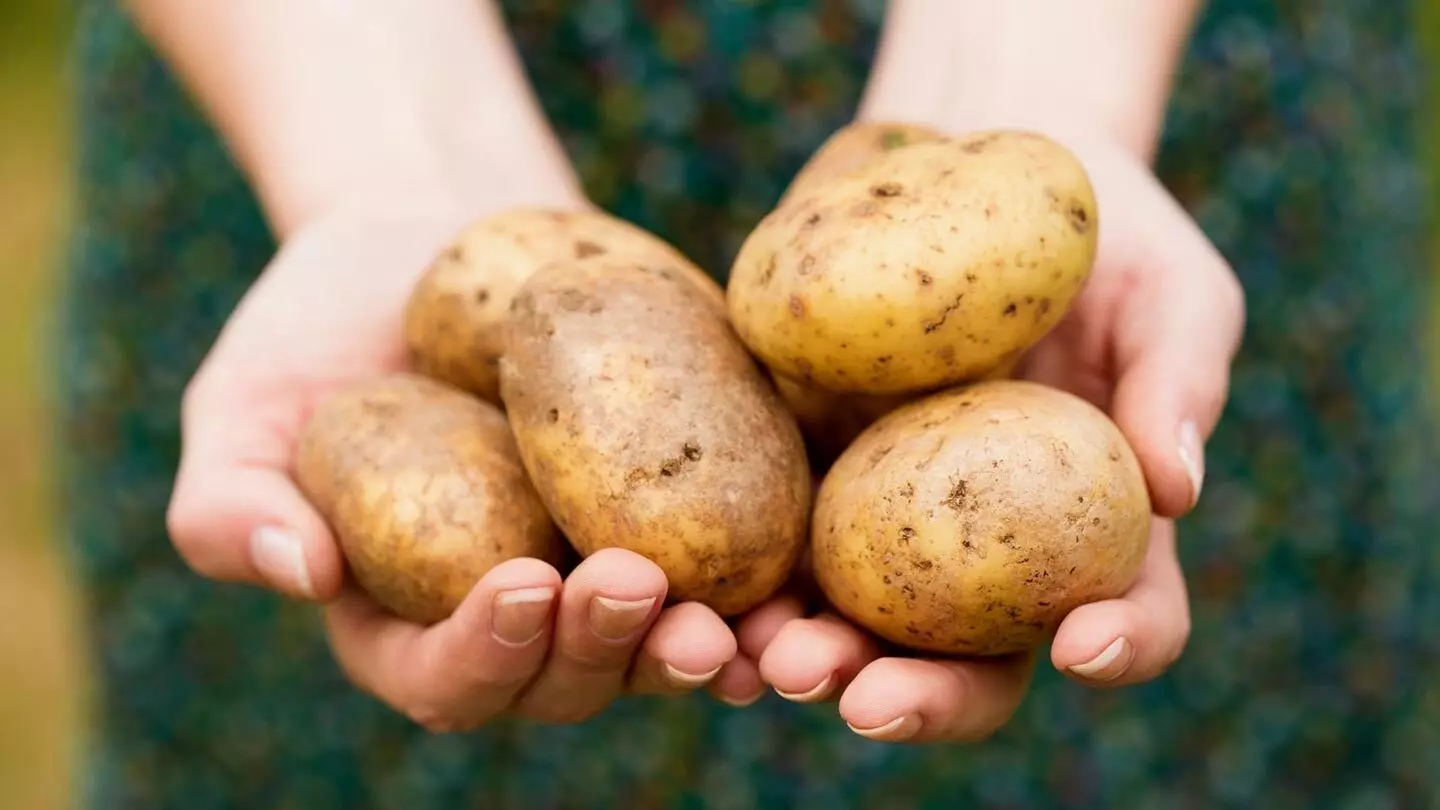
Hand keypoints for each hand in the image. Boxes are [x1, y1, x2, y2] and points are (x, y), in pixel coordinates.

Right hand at [164, 201, 760, 729]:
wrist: (430, 230)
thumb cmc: (317, 324)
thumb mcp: (241, 407)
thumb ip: (232, 503)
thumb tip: (299, 573)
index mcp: (414, 622)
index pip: (447, 679)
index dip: (485, 655)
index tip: (517, 584)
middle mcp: (524, 615)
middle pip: (572, 679)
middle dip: (607, 652)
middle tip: (636, 589)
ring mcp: (609, 565)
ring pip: (665, 648)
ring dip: (704, 652)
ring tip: (734, 623)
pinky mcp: (686, 507)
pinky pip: (737, 565)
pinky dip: (770, 587)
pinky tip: (799, 579)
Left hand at [746, 136, 1244, 742]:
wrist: (976, 155)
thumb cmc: (1101, 228)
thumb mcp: (1165, 283)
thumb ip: (1179, 376)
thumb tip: (1176, 491)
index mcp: (1094, 516)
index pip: (1125, 609)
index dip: (1119, 645)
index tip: (1081, 644)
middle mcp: (990, 543)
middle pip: (970, 660)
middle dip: (924, 697)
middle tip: (869, 700)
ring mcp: (891, 513)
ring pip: (856, 626)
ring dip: (816, 661)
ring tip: (770, 660)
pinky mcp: (807, 466)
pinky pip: (772, 543)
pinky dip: (742, 585)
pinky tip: (705, 595)